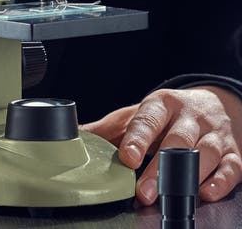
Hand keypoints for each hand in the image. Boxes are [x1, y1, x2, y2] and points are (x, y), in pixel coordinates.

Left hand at [81, 86, 241, 204]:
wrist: (210, 104)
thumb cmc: (166, 115)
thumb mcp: (135, 115)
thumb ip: (107, 129)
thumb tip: (75, 137)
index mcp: (162, 104)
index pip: (148, 119)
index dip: (138, 139)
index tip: (127, 158)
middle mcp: (190, 116)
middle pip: (176, 141)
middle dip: (159, 168)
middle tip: (143, 191)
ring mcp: (214, 134)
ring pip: (204, 154)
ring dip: (185, 177)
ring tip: (167, 195)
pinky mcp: (233, 153)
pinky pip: (231, 167)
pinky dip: (220, 181)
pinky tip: (205, 192)